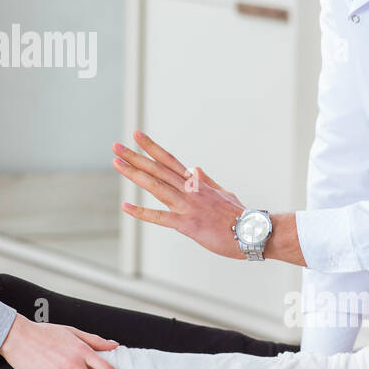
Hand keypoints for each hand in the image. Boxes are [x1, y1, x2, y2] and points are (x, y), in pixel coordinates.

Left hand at [112, 130, 247, 259]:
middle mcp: (190, 190)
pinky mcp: (187, 224)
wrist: (253, 232)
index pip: (169, 160)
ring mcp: (188, 206)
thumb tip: (195, 169)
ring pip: (156, 186)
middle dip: (135, 157)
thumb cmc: (239, 215)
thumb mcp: (223, 192)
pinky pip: (161, 217)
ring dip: (134, 174)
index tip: (136, 135)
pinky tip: (126, 206)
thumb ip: (206, 181)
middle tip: (115, 146)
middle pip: (157, 169)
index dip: (151, 147)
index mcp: (196, 182)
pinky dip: (142, 212)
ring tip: (116, 164)